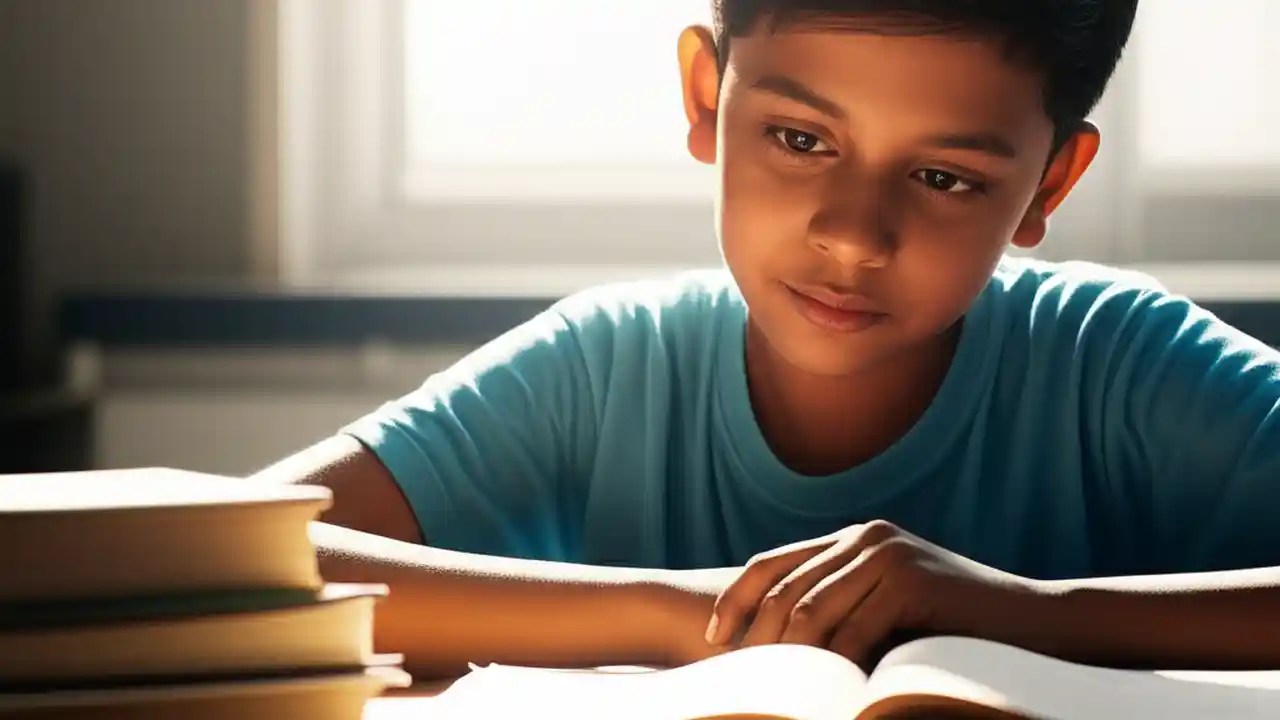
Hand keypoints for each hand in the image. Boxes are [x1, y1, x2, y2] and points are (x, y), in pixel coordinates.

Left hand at [704, 521, 1043, 666]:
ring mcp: (888, 554)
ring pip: (810, 610)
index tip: (712, 637)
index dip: (734, 600)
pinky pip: (853, 629)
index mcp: (853, 537)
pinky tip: (825, 690)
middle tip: (738, 675)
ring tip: (772, 689)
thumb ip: (843, 605)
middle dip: (753, 634)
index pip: (771, 563)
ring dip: (787, 654)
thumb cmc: (956, 625)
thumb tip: (774, 641)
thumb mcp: (888, 606)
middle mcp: (865, 536)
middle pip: (782, 587)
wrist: (1034, 621)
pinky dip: (833, 664)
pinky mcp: (911, 581)